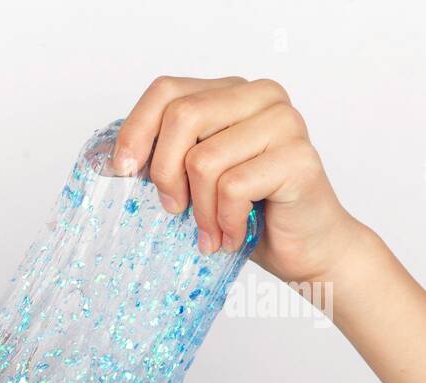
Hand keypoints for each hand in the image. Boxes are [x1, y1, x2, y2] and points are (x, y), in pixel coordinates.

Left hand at [110, 75, 365, 286]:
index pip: (167, 90)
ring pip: (204, 160)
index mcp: (231, 93)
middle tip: (174, 210)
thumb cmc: (246, 215)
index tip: (125, 172)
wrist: (306, 249)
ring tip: (209, 233)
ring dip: (199, 210)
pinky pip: (232, 188)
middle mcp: (261, 96)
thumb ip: (168, 154)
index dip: (136, 130)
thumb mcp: (194, 179)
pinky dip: (223, 222)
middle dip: (165, 173)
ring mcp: (285, 122)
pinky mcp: (299, 157)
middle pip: (182, 117)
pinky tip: (231, 237)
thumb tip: (119, 162)